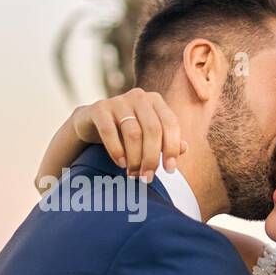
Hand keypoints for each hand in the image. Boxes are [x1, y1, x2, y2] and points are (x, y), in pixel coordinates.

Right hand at [70, 88, 186, 182]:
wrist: (91, 124)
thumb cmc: (125, 132)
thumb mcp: (147, 137)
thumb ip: (166, 141)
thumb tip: (184, 148)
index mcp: (155, 101)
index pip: (170, 123)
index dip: (172, 148)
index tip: (170, 170)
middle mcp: (139, 96)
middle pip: (153, 129)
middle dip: (152, 157)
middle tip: (148, 178)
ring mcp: (117, 100)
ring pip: (132, 132)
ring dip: (135, 158)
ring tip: (133, 174)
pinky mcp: (99, 108)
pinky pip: (109, 131)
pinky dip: (116, 150)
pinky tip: (120, 163)